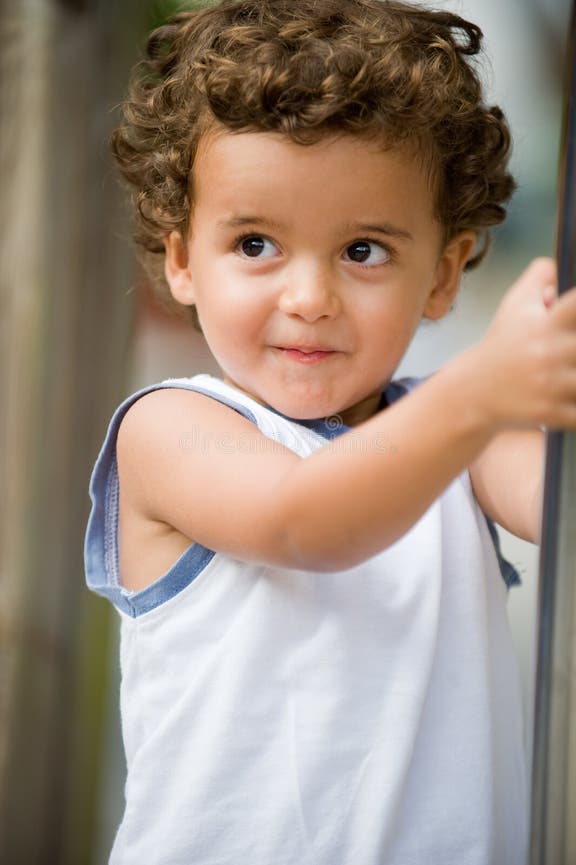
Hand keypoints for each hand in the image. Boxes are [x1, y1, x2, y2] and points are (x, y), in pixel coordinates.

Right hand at [466, 257, 575, 430]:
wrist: (474, 392)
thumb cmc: (503, 345)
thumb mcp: (515, 305)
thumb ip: (541, 276)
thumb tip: (563, 266)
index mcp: (546, 324)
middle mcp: (549, 353)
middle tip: (574, 350)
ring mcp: (550, 385)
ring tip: (571, 370)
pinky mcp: (551, 413)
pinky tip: (571, 396)